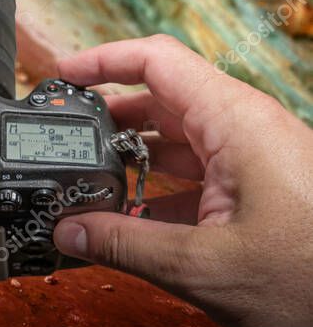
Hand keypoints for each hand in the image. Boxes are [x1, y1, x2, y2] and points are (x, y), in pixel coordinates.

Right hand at [53, 34, 312, 326]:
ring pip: (180, 138)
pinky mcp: (262, 185)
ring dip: (136, 160)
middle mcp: (244, 126)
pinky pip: (201, 171)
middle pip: (161, 98)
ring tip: (93, 186)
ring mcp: (255, 155)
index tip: (64, 75)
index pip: (155, 59)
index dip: (103, 60)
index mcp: (233, 120)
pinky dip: (164, 190)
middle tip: (67, 140)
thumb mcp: (206, 267)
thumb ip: (127, 246)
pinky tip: (137, 224)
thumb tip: (71, 232)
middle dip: (111, 119)